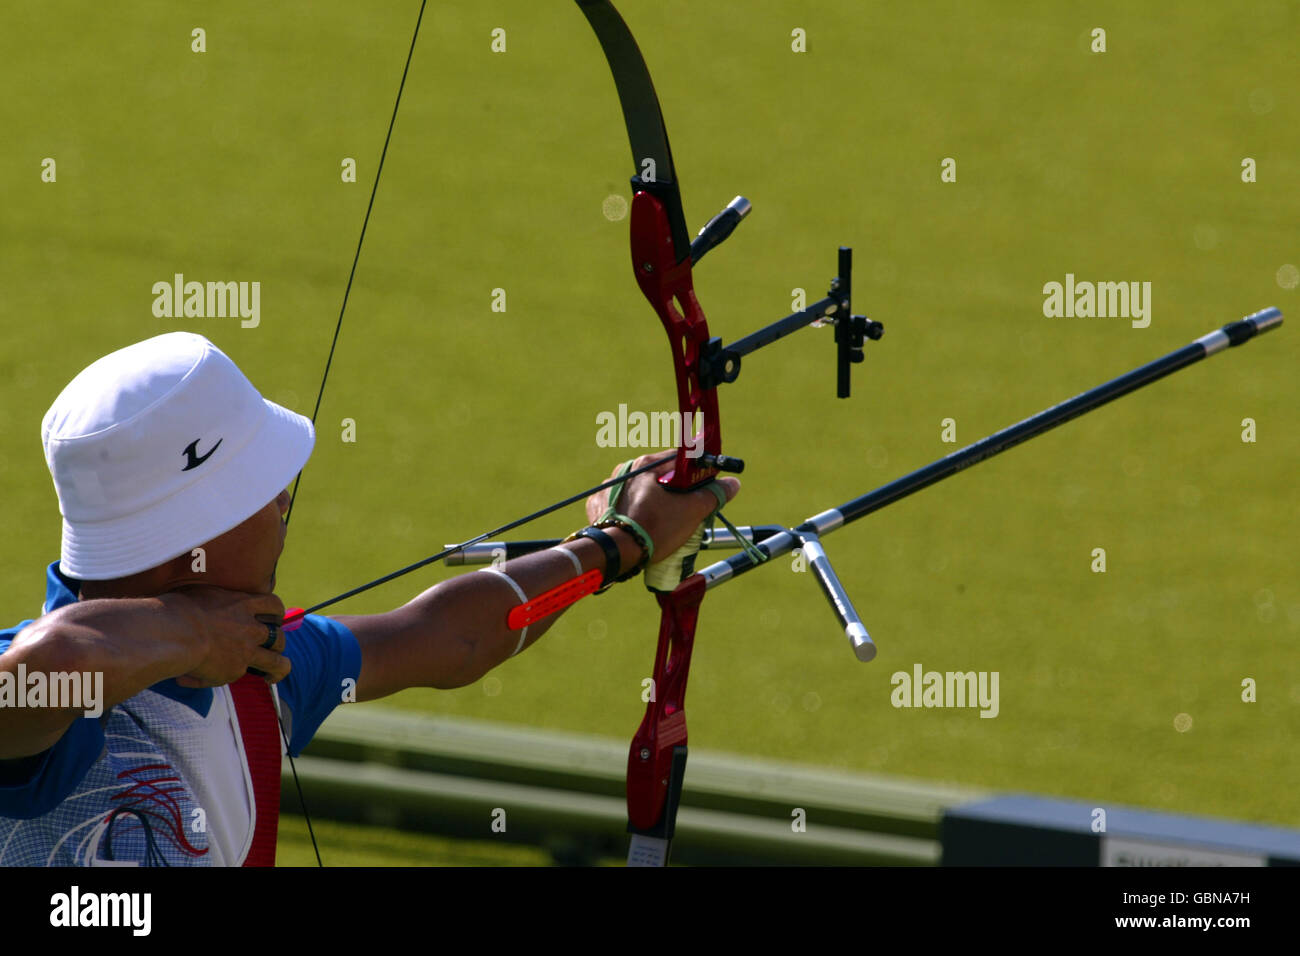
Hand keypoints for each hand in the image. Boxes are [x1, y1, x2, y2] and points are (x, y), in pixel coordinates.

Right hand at [163, 587, 289, 687]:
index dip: (276, 614)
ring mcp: (246, 652)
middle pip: (280, 637)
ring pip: (277, 663)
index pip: (274, 605)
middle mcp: (251, 629)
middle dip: (278, 643)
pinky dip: (211, 679)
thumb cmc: (179, 609)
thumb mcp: (204, 594)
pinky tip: (188, 679)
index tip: (274, 619)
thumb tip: (214, 606)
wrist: (174, 633)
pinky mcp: (234, 672)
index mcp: (244, 605)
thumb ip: (217, 602)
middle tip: (269, 649)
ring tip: (270, 676)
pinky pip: (232, 678)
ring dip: (277, 669)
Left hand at [585, 453, 740, 563]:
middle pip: (657, 476)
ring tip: (659, 524)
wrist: (615, 553)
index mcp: (646, 465)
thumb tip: (732, 483)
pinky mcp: (597, 507)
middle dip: (673, 492)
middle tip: (683, 511)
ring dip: (650, 502)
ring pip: (637, 491)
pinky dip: (630, 514)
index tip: (702, 488)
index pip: (678, 460)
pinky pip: (619, 506)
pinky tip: (637, 527)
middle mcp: (623, 471)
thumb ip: (713, 495)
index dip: (695, 473)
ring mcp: (607, 489)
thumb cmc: (654, 528)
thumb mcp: (691, 512)